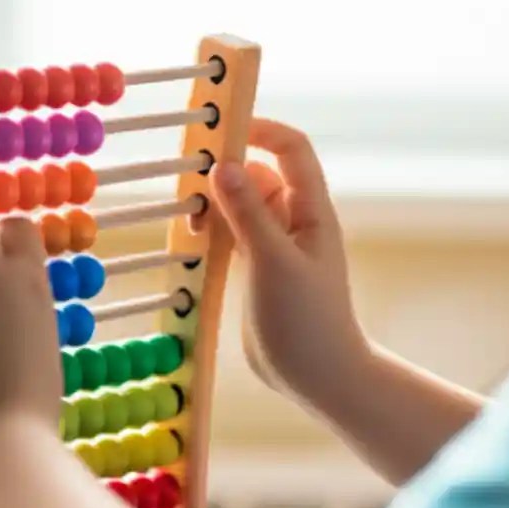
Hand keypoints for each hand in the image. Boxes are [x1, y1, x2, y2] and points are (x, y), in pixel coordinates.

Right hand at [209, 119, 369, 408]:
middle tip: (190, 188)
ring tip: (189, 224)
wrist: (319, 378)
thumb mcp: (273, 261)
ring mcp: (275, 246)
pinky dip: (212, 232)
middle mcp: (295, 221)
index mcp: (311, 211)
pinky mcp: (257, 269)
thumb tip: (221, 165)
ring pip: (240, 206)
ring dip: (214, 206)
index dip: (261, 130)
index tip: (221, 130)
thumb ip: (248, 212)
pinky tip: (190, 242)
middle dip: (225, 174)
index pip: (291, 149)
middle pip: (258, 174)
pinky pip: (231, 235)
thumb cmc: (306, 319)